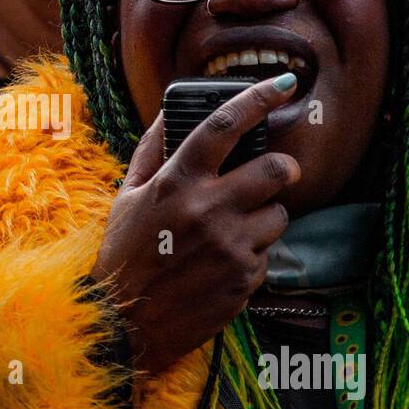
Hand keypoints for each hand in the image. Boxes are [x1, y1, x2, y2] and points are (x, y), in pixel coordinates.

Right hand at [90, 75, 300, 375]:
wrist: (125, 324)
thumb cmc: (124, 257)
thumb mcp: (127, 198)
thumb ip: (150, 152)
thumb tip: (169, 114)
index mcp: (176, 182)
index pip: (224, 126)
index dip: (258, 98)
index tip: (281, 84)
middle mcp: (207, 208)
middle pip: (276, 169)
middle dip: (284, 168)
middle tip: (276, 175)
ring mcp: (229, 244)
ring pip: (279, 214)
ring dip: (265, 218)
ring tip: (235, 232)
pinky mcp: (244, 277)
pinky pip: (267, 254)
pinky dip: (252, 255)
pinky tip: (222, 265)